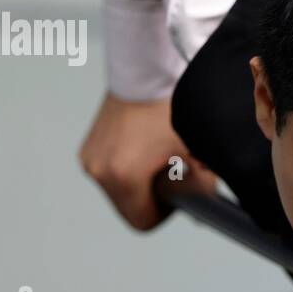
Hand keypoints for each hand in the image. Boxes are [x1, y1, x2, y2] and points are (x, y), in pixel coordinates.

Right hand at [79, 92, 216, 229]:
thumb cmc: (170, 106)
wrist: (146, 69)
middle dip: (153, 197)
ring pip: (120, 192)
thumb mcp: (195, 150)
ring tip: (158, 154)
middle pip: (130, 208)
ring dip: (140, 182)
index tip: (176, 193)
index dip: (165, 212)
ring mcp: (90, 158)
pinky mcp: (88, 148)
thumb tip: (204, 210)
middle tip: (171, 170)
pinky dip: (128, 168)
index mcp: (122, 175)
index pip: (143, 221)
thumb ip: (202, 187)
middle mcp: (99, 169)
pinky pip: (110, 173)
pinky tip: (144, 146)